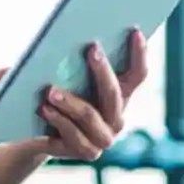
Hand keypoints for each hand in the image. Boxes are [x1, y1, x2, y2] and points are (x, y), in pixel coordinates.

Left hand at [35, 28, 149, 160]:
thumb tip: (70, 38)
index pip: (138, 75)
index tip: (135, 31)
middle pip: (114, 93)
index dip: (140, 54)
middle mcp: (117, 118)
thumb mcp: (72, 79)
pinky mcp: (85, 152)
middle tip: (92, 49)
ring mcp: (103, 138)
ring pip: (90, 115)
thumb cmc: (62, 96)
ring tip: (51, 91)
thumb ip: (79, 63)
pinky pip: (72, 135)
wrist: (43, 135)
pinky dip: (57, 120)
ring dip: (70, 102)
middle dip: (103, 71)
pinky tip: (43, 108)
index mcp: (122, 96)